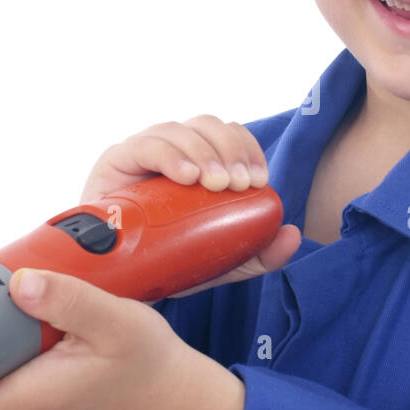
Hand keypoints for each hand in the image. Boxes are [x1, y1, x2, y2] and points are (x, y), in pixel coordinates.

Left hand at [0, 266, 195, 409]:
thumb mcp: (115, 320)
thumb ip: (66, 299)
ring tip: (23, 318)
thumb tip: (18, 282)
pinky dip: (21, 364)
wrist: (185, 405)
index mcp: (33, 402)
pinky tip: (46, 336)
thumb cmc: (152, 367)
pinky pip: (18, 392)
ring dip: (0, 356)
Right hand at [81, 115, 301, 297]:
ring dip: (203, 152)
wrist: (115, 284)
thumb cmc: (166, 261)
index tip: (259, 181)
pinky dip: (170, 156)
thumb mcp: (220, 261)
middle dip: (230, 149)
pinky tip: (185, 177)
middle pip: (208, 125)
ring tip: (214, 183)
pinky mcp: (116, 160)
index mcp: (199, 160)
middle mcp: (173, 149)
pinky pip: (145, 144)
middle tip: (240, 184)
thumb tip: (293, 234)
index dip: (248, 149)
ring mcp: (144, 151)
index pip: (230, 135)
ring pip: (180, 129)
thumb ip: (258, 252)